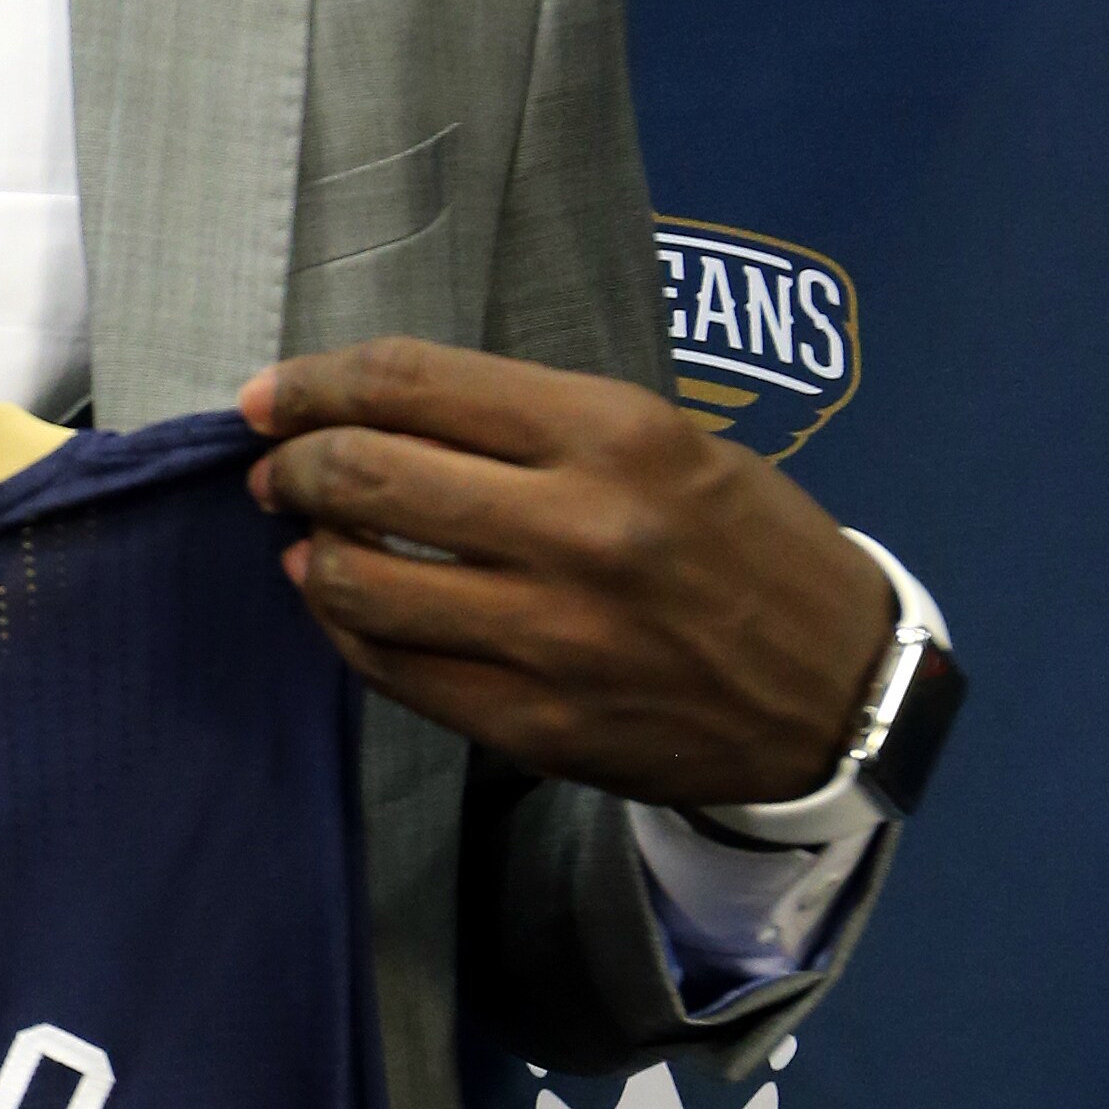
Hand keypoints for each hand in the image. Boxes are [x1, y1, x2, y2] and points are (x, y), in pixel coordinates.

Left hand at [236, 340, 890, 811]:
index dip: (316, 383)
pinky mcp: (538, 725)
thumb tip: (374, 410)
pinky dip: (348, 628)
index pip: (412, 383)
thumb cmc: (741, 541)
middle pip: (367, 473)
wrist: (838, 687)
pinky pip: (395, 671)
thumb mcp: (661, 438)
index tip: (270, 395)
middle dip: (293, 464)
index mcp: (611, 434)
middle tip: (276, 469)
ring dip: (309, 551)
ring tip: (308, 538)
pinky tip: (349, 604)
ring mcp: (554, 637)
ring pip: (361, 581)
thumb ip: (525, 423)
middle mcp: (578, 529)